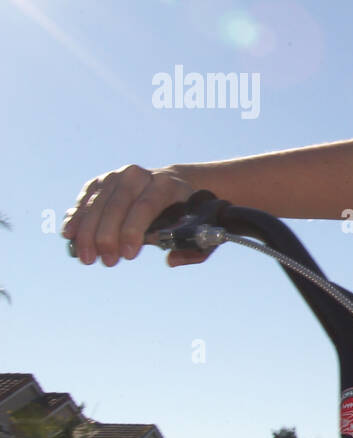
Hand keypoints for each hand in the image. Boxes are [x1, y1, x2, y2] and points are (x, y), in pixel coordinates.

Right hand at [62, 165, 208, 267]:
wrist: (171, 185)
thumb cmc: (185, 215)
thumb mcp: (198, 228)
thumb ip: (191, 247)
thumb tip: (171, 260)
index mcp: (166, 185)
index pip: (146, 205)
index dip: (134, 230)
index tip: (128, 255)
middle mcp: (138, 175)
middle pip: (117, 205)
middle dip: (108, 235)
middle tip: (106, 261)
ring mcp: (116, 176)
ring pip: (97, 203)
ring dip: (88, 232)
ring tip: (87, 258)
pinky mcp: (99, 182)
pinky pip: (84, 200)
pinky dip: (76, 218)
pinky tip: (70, 236)